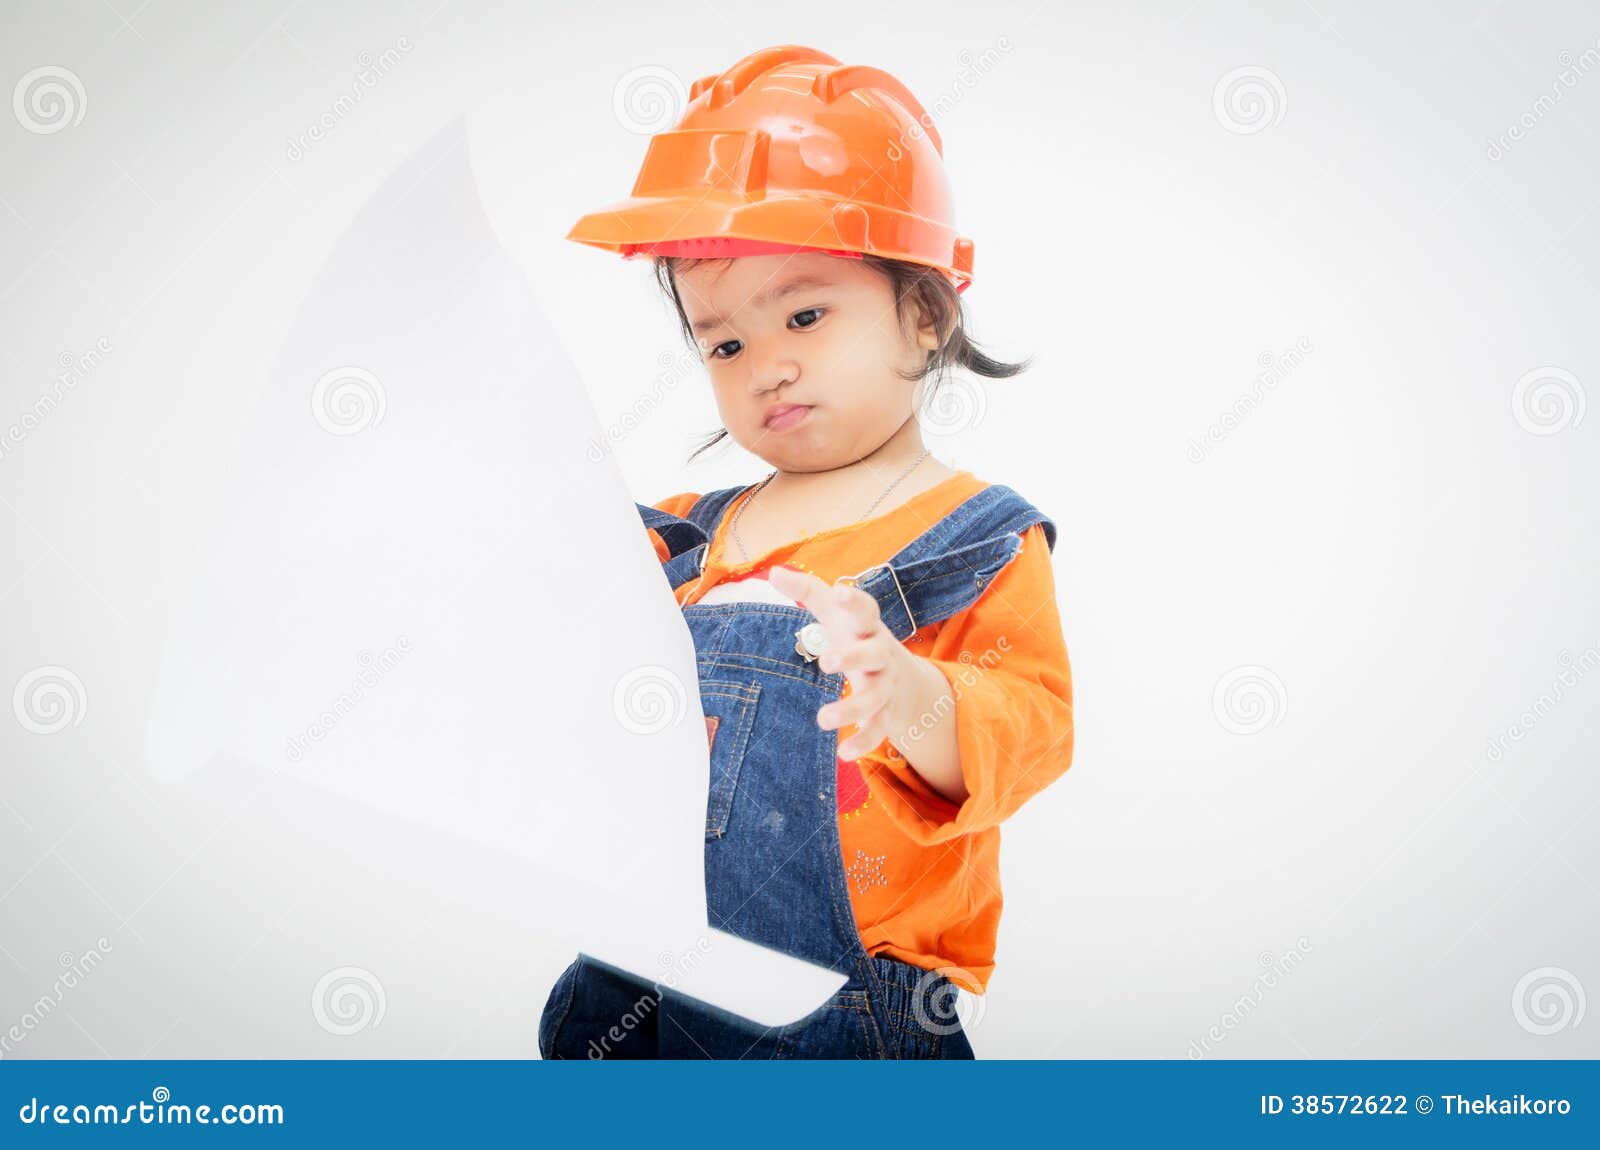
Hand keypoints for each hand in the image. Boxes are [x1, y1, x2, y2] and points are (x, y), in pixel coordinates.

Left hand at [766, 565, 921, 759]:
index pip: (866, 610)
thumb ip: (806, 591)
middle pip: (874, 654)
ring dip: (851, 709)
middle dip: (854, 657)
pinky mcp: (886, 713)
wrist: (901, 675)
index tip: (840, 593)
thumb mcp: (833, 613)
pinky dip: (863, 742)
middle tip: (827, 662)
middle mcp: (882, 655)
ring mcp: (886, 685)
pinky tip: (844, 754)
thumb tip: (773, 571)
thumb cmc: (855, 635)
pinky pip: (878, 729)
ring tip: (823, 719)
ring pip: (875, 698)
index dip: (855, 602)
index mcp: (868, 627)